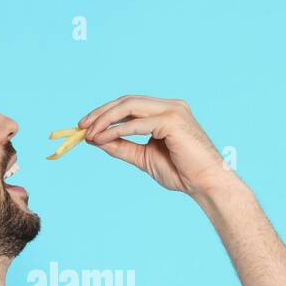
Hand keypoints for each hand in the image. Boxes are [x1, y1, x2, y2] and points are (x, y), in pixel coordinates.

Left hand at [78, 95, 234, 196]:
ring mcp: (172, 110)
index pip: (129, 104)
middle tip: (81, 126)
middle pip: (127, 101)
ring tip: (89, 133)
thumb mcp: (143, 157)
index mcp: (165, 111)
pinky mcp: (173, 120)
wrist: (204, 184)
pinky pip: (137, 123)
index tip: (85, 126)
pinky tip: (103, 138)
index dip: (105, 113)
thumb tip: (95, 139)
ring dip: (106, 119)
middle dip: (101, 112)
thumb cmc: (181, 173)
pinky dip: (117, 130)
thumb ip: (121, 146)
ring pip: (130, 106)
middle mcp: (170, 106)